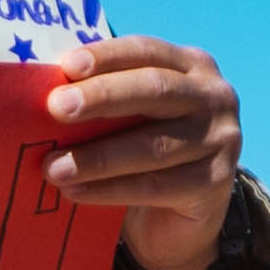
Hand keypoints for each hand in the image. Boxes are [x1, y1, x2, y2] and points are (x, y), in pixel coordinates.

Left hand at [45, 37, 244, 269]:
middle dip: (102, 96)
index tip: (66, 66)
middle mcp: (214, 96)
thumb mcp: (131, 116)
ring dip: (97, 156)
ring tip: (53, 167)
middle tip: (56, 107)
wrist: (182, 218)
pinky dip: (110, 190)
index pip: (146, 51)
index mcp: (191, 65)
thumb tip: (48, 91)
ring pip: (152, 145)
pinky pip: (154, 186)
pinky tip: (75, 192)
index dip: (106, 56)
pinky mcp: (215, 182)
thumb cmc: (145, 153)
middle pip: (154, 89)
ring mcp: (221, 139)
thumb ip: (106, 100)